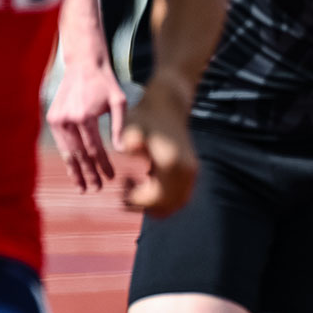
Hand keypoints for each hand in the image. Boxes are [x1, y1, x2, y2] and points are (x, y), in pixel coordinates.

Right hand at [47, 53, 126, 191]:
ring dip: (75, 170)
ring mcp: (57, 119)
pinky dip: (68, 157)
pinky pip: (61, 143)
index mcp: (85, 116)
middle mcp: (67, 120)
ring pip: (67, 152)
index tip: (110, 178)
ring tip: (82, 187)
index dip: (103, 166)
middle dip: (88, 174)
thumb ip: (120, 127)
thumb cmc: (105, 83)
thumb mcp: (119, 102)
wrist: (83, 65)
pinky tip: (74, 169)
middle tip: (96, 189)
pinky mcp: (52, 118)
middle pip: (79, 154)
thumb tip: (120, 151)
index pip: (95, 149)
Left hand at [117, 72, 196, 216]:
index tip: (121, 190)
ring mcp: (191, 173)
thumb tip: (129, 148)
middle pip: (166, 206)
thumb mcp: (133, 126)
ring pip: (175, 204)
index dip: (134, 201)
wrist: (167, 105)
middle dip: (144, 206)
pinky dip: (163, 198)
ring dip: (154, 204)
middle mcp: (186, 171)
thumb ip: (131, 139)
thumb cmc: (145, 117)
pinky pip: (180, 197)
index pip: (154, 199)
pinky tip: (148, 182)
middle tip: (127, 192)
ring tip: (136, 188)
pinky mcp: (191, 172)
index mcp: (172, 164)